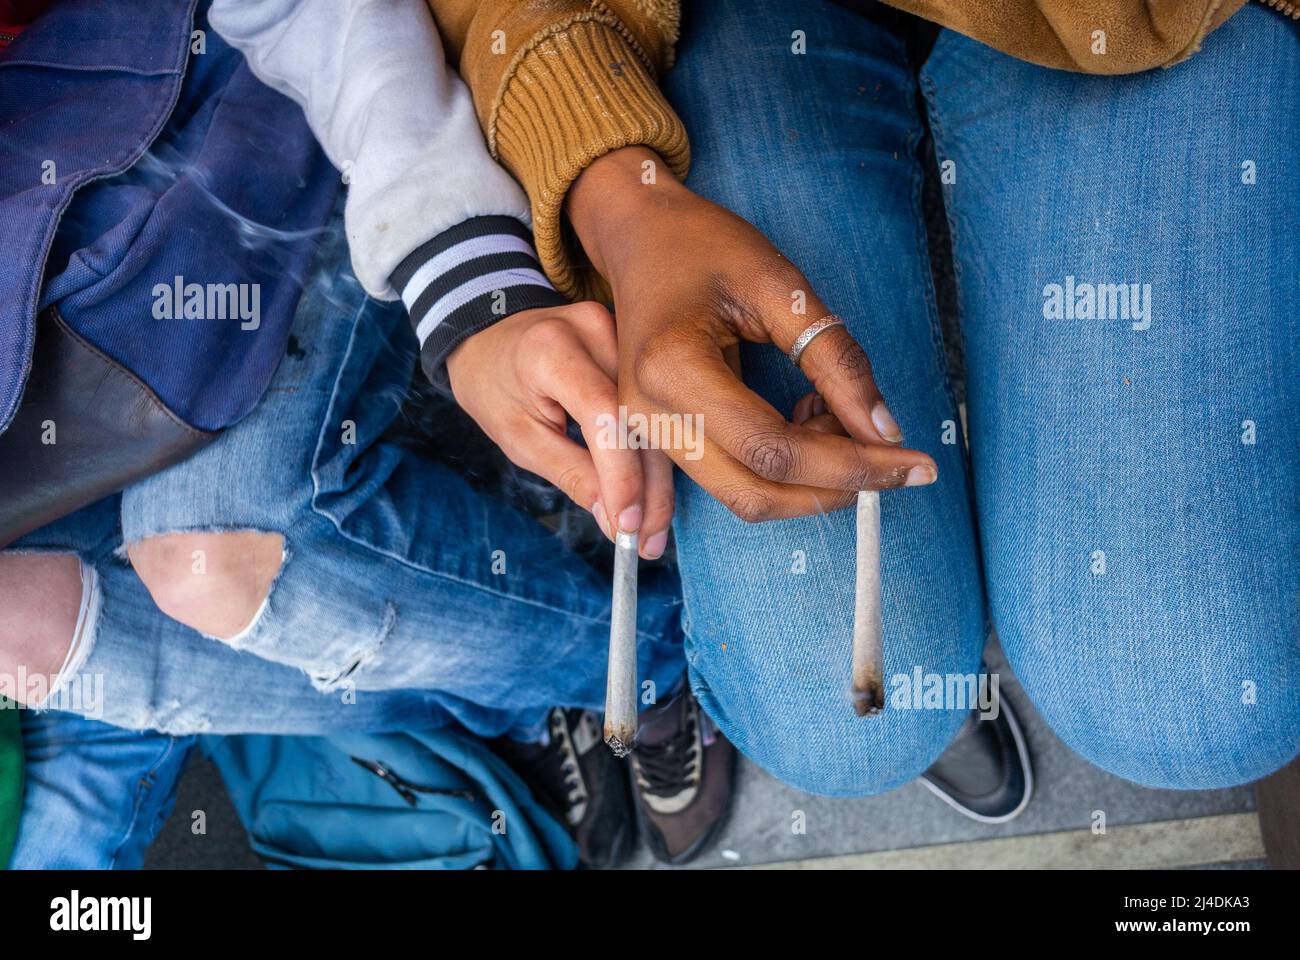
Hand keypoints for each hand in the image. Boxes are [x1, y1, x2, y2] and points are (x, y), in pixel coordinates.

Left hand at [446, 301, 673, 558]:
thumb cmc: (496, 387)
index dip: (622, 475)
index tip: (626, 525)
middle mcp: (595, 330)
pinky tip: (653, 496)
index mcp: (552, 349)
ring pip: (655, 418)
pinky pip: (651, 407)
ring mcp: (620, 331)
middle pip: (640, 419)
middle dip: (649, 488)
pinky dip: (653, 454)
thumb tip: (615, 518)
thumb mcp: (519, 438)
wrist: (490, 334)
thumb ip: (570, 473)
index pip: (604, 414)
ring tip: (651, 532)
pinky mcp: (633, 342)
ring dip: (658, 479)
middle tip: (647, 543)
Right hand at [566, 147, 937, 521]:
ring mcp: (647, 433)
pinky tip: (803, 417)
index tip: (917, 465)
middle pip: (757, 493)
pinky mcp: (659, 440)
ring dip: (809, 477)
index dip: (852, 466)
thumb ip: (834, 358)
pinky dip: (784, 467)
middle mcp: (649, 415)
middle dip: (835, 484)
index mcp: (672, 369)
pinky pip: (732, 479)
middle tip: (890, 451)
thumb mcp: (780, 284)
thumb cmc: (703, 246)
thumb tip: (884, 430)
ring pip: (745, 497)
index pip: (774, 449)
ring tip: (831, 411)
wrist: (640, 237)